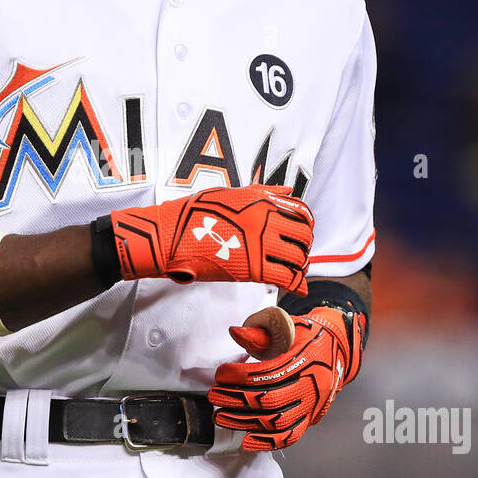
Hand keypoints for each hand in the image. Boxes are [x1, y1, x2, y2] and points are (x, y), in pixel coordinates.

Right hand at [109, 185, 312, 294]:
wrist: (172, 235)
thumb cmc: (195, 213)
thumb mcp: (230, 194)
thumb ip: (261, 193)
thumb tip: (288, 190)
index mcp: (261, 202)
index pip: (300, 212)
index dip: (306, 225)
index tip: (301, 232)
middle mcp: (265, 221)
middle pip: (303, 236)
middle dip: (305, 246)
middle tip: (298, 252)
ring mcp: (260, 245)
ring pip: (298, 257)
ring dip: (301, 265)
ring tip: (295, 269)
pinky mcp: (252, 268)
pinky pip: (286, 277)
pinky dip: (296, 283)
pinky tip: (298, 286)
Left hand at [209, 302, 365, 451]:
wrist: (338, 348)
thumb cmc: (307, 335)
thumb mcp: (287, 325)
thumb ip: (260, 331)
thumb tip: (234, 332)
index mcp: (306, 359)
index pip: (270, 373)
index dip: (241, 376)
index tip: (221, 374)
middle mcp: (313, 384)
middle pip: (271, 400)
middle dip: (237, 400)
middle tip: (214, 396)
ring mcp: (313, 404)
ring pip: (278, 422)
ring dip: (245, 422)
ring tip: (221, 417)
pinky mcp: (312, 417)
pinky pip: (291, 436)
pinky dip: (268, 442)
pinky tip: (246, 440)